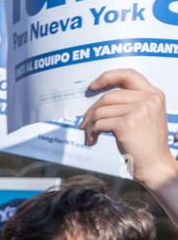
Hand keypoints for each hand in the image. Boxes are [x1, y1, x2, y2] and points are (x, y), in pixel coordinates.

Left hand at [83, 69, 177, 190]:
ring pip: (101, 111)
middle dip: (92, 111)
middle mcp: (148, 99)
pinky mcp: (127, 124)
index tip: (92, 86)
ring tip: (89, 136)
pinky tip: (92, 141)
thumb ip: (129, 104)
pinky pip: (99, 123)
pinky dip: (91, 133)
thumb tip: (98, 103)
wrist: (155, 165)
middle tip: (84, 125)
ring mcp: (139, 110)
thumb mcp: (144, 117)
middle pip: (108, 96)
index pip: (128, 75)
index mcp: (154, 94)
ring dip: (89, 125)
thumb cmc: (146, 144)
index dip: (108, 77)